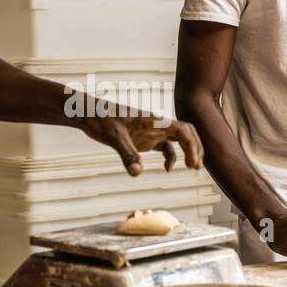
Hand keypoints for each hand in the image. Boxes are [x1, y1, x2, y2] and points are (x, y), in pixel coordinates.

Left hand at [80, 114, 203, 175]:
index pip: (183, 130)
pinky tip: (166, 169)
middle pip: (187, 133)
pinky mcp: (144, 139)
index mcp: (154, 120)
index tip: (192, 164)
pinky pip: (165, 147)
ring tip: (193, 167)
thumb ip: (126, 154)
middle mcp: (156, 124)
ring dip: (188, 151)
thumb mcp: (113, 137)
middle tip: (197, 167)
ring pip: (179, 139)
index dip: (192, 146)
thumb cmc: (101, 119)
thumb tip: (137, 173)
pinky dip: (171, 157)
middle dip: (196, 148)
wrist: (89, 113)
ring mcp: (151, 131)